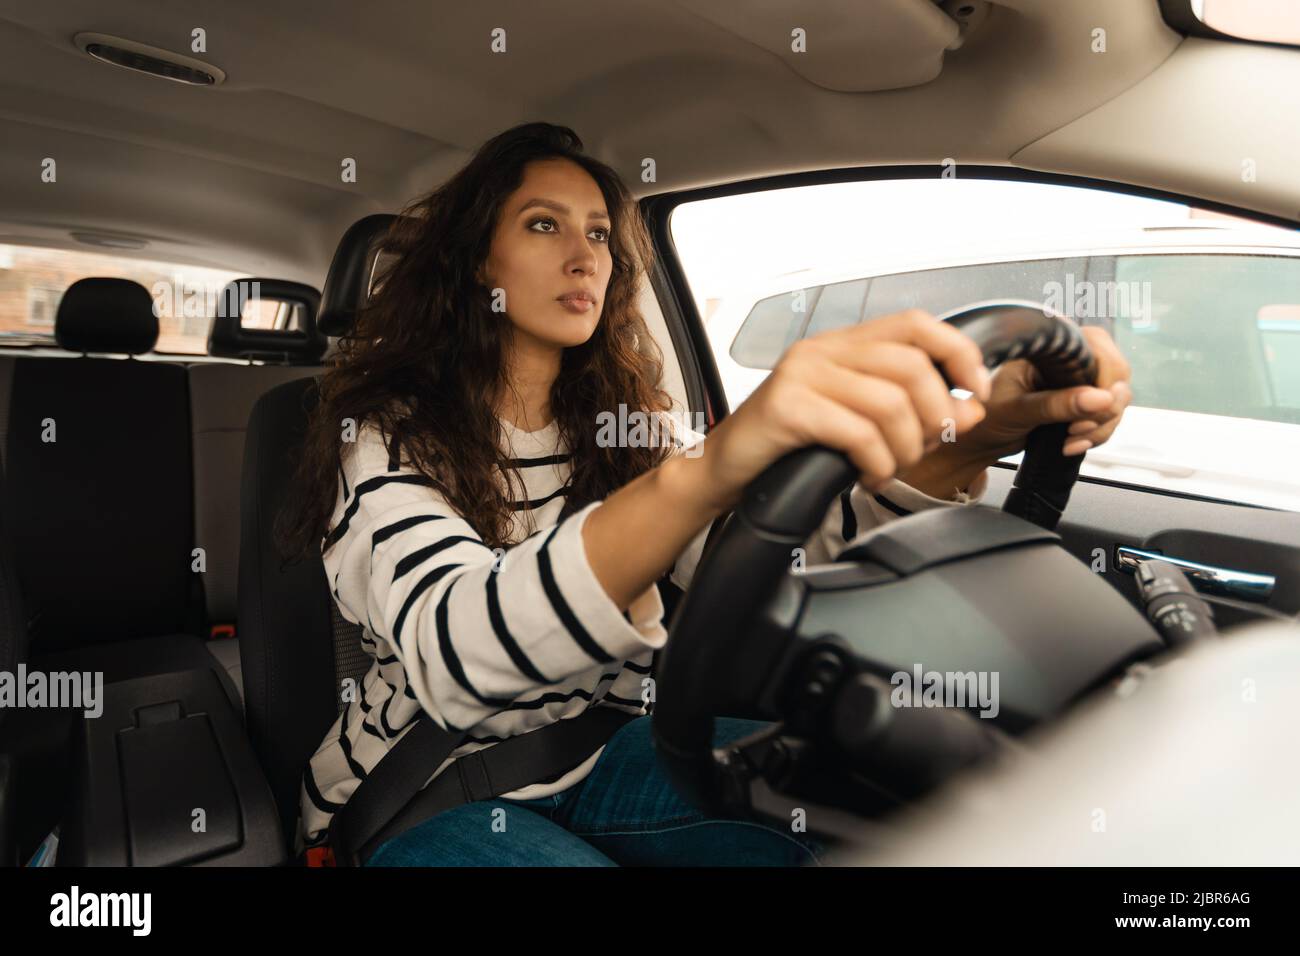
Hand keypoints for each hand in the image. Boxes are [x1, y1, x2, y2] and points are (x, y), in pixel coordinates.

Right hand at [698, 309, 992, 511]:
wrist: (723, 469)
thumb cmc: (787, 446)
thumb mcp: (855, 420)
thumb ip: (909, 409)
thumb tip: (968, 408)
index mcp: (841, 344)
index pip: (917, 325)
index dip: (958, 354)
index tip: (975, 392)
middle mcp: (822, 350)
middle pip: (911, 366)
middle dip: (936, 415)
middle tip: (926, 448)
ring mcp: (802, 375)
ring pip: (890, 402)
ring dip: (906, 447)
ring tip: (891, 467)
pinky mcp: (788, 408)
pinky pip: (858, 432)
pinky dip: (878, 462)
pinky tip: (869, 475)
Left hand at [950, 325, 1132, 462]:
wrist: (977, 440)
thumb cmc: (984, 415)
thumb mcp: (1017, 410)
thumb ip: (1057, 405)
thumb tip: (1101, 398)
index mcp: (1049, 347)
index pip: (1100, 350)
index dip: (1106, 381)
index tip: (1096, 407)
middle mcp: (1066, 359)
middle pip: (1116, 375)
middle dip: (1105, 409)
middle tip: (1078, 430)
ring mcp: (1076, 381)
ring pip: (1115, 399)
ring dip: (1101, 426)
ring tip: (1071, 441)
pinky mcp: (1080, 403)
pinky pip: (1106, 416)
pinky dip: (1096, 434)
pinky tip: (1073, 444)